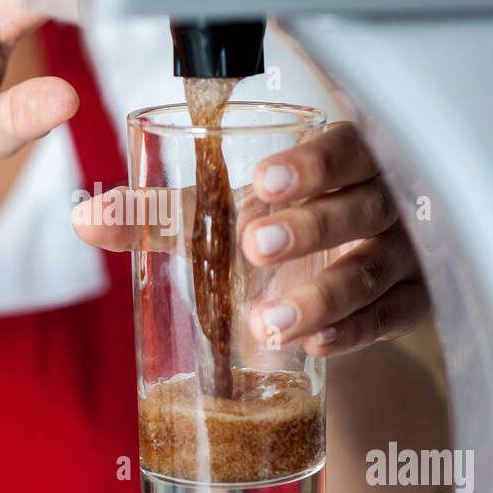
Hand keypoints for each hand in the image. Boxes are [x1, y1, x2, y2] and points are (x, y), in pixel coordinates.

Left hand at [73, 122, 428, 357]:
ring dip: (322, 295)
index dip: (313, 162)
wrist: (314, 296)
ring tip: (268, 322)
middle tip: (255, 248)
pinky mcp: (407, 307)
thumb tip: (85, 217)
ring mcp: (400, 256)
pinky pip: (390, 319)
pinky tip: (314, 345)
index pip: (344, 146)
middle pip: (364, 205)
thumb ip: (158, 215)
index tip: (264, 182)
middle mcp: (380, 202)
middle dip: (311, 227)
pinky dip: (353, 333)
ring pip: (375, 270)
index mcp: (341, 160)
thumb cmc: (269, 233)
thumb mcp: (217, 219)